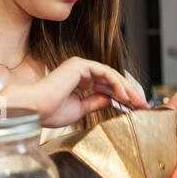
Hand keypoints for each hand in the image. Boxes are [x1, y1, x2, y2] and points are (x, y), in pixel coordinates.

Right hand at [0, 57, 147, 127]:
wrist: (33, 109)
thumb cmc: (49, 111)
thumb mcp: (79, 109)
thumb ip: (95, 102)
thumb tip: (110, 100)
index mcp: (78, 80)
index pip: (105, 87)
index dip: (121, 97)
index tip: (134, 109)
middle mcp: (80, 70)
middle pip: (111, 80)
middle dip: (129, 93)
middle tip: (143, 106)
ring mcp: (80, 66)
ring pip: (111, 75)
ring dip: (126, 89)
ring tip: (137, 103)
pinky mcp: (80, 65)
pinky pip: (105, 72)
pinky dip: (117, 84)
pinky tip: (126, 96)